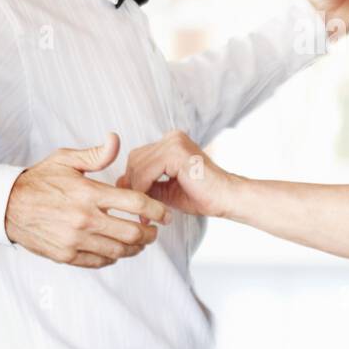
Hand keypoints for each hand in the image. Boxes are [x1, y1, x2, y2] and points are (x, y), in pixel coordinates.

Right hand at [3, 132, 171, 268]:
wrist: (6, 205)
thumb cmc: (39, 180)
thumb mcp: (66, 160)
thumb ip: (95, 154)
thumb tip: (116, 139)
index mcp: (89, 193)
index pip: (136, 203)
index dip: (157, 211)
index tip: (165, 215)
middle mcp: (85, 218)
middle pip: (132, 231)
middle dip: (150, 233)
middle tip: (154, 231)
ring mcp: (76, 239)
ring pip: (118, 250)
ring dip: (135, 248)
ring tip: (139, 242)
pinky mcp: (66, 255)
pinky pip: (99, 261)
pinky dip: (113, 257)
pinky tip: (116, 250)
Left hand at [117, 130, 235, 219]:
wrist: (227, 199)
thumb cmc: (202, 195)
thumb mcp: (166, 189)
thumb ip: (147, 183)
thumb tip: (121, 183)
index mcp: (171, 142)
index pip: (138, 157)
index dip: (133, 180)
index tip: (136, 202)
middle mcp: (172, 137)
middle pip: (135, 158)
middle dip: (132, 184)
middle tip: (138, 208)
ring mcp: (174, 142)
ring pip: (138, 165)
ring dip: (137, 190)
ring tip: (144, 211)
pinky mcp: (176, 152)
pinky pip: (146, 171)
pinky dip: (144, 189)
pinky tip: (150, 206)